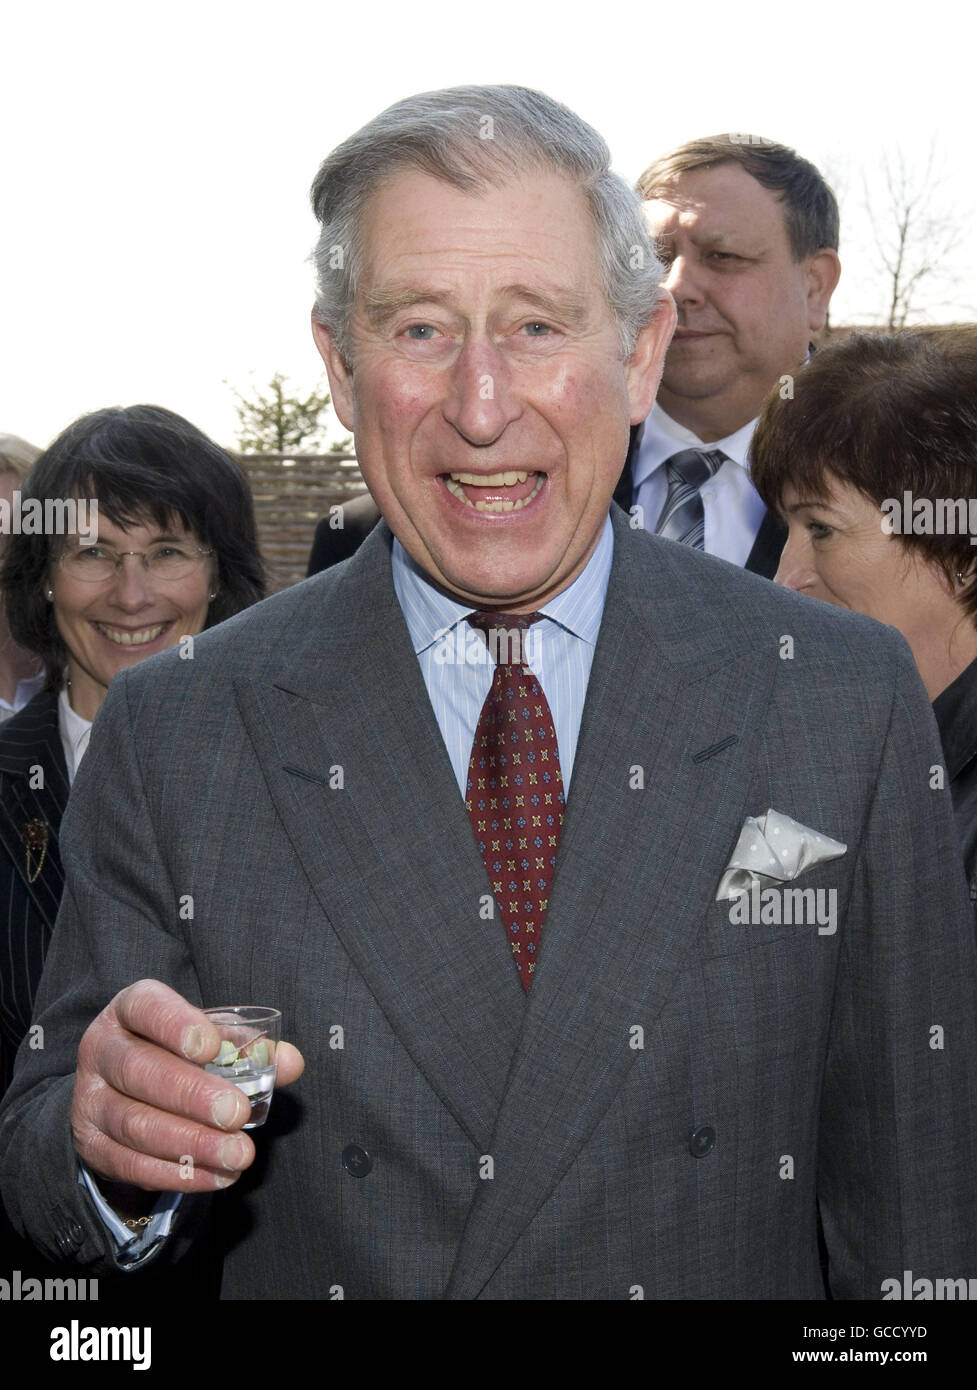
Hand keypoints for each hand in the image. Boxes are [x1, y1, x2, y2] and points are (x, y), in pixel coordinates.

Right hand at [71, 979, 304, 1193]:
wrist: (120, 1093)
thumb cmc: (176, 1054)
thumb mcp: (208, 1038)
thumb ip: (248, 1047)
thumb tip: (291, 1061)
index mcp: (131, 1010)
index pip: (146, 1008)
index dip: (176, 1025)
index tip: (212, 1048)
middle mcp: (103, 1050)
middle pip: (140, 1071)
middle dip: (192, 1095)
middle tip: (237, 1113)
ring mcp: (90, 1100)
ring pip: (136, 1124)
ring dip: (192, 1143)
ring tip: (239, 1153)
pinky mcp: (92, 1145)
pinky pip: (132, 1164)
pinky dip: (178, 1174)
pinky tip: (217, 1176)